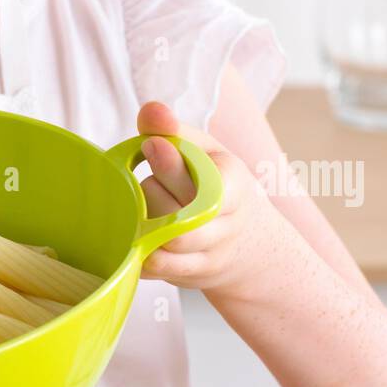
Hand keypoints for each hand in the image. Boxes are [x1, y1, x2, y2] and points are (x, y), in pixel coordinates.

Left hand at [134, 101, 276, 299]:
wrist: (250, 247)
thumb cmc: (215, 189)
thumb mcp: (205, 154)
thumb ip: (174, 132)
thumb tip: (150, 111)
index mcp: (234, 184)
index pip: (206, 179)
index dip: (174, 164)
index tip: (152, 146)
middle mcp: (227, 222)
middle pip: (177, 212)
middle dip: (154, 193)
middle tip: (147, 179)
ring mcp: (210, 253)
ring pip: (163, 241)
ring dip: (144, 224)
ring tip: (144, 209)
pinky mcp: (190, 276)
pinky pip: (155, 266)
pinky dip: (139, 252)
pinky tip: (136, 237)